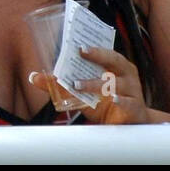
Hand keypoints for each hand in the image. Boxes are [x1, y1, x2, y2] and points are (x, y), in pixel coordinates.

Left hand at [29, 47, 149, 124]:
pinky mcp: (135, 109)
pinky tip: (113, 98)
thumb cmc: (105, 104)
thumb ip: (60, 85)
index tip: (78, 43)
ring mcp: (132, 92)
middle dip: (98, 54)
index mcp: (115, 67)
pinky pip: (128, 103)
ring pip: (116, 84)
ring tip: (78, 84)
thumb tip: (34, 77)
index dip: (93, 46)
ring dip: (96, 83)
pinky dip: (121, 101)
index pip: (106, 52)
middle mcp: (126, 76)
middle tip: (81, 51)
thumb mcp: (82, 93)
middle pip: (115, 60)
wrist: (128, 127)